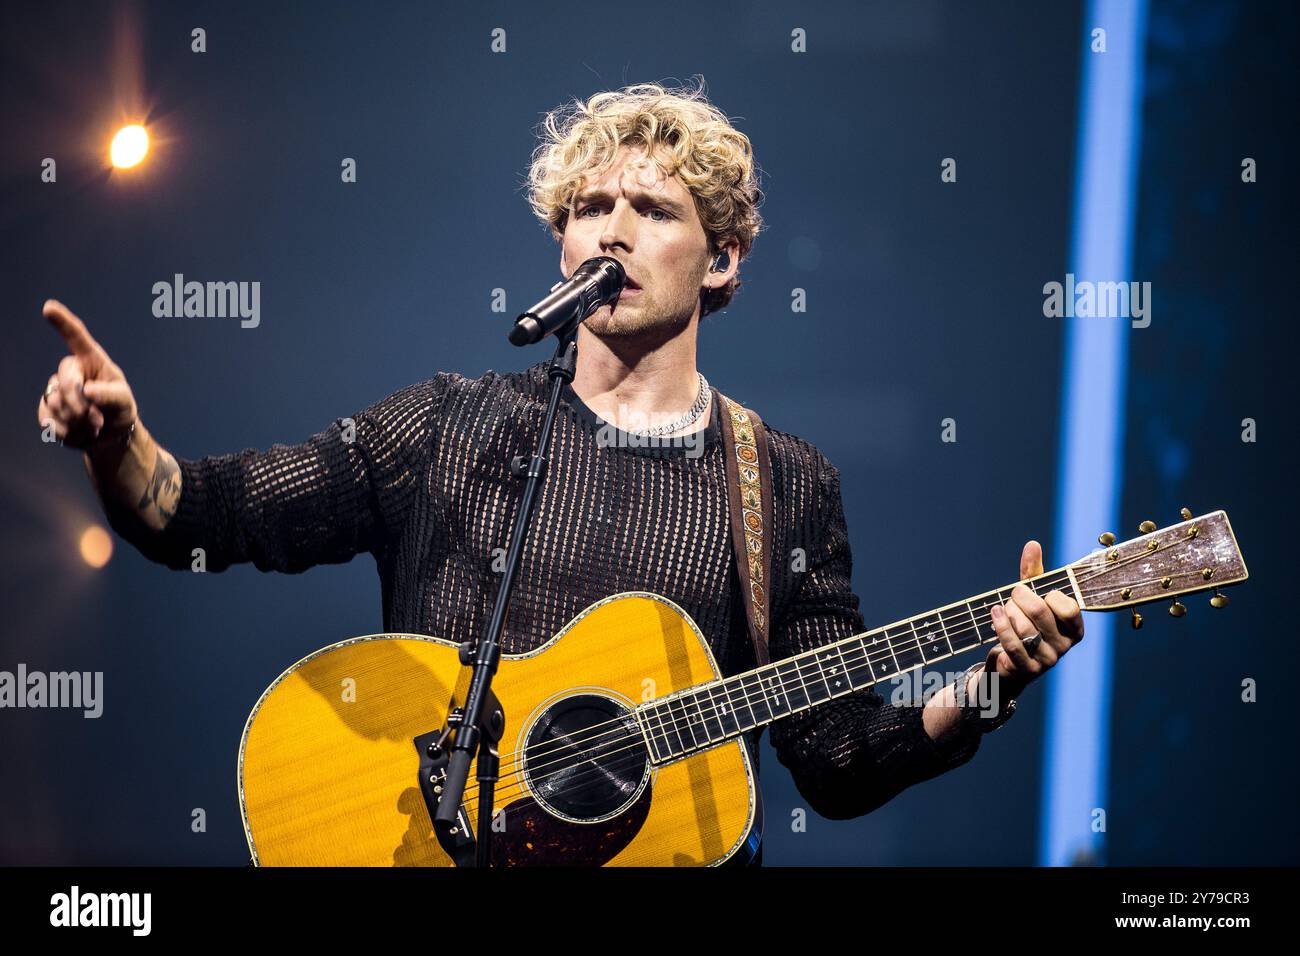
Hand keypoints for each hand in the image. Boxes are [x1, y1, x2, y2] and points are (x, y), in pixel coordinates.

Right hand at [36, 300, 138, 450]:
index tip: (49, 307)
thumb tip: (87, 391)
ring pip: (55, 403)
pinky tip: (81, 433)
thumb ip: (110, 395)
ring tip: (95, 425)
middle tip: (95, 419)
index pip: (76, 338)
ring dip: (79, 421)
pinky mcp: (47, 410)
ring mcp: (55, 390)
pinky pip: (49, 421)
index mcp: (91, 361)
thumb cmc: (119, 409)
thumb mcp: (124, 401)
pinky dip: (68, 432)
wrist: (109, 434)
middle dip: (79, 402)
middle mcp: (71, 371)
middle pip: (65, 380)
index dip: (62, 322)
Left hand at [986, 540, 1084, 698]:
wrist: (1008, 663)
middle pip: (1040, 612)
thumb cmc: (1025, 624)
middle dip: (1020, 597)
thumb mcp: (1032, 599)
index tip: (1038, 592)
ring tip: (1005, 609)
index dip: (1048, 594)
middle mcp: (1065, 646)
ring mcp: (1047, 660)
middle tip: (1013, 595)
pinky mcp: (1027, 670)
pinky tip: (995, 613)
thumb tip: (1032, 545)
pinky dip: (1001, 624)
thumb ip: (1034, 574)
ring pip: (1024, 626)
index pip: (1068, 607)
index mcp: (1075, 629)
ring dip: (1008, 611)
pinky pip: (1012, 643)